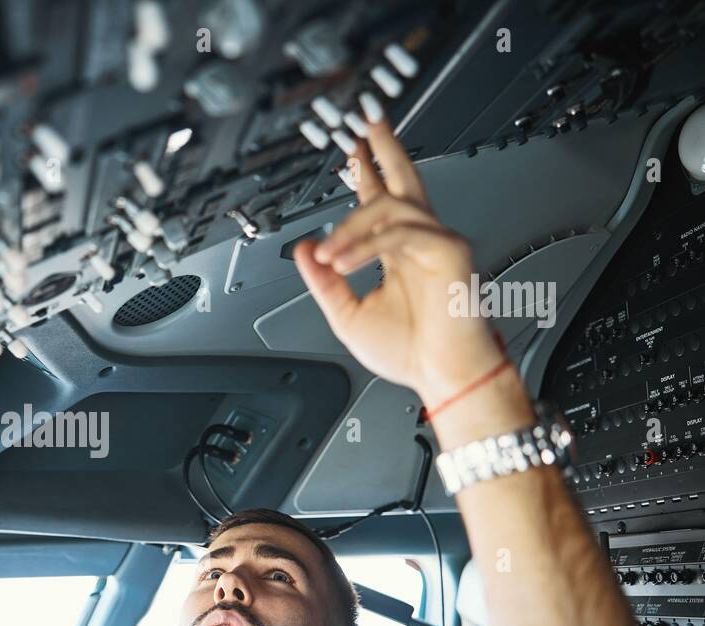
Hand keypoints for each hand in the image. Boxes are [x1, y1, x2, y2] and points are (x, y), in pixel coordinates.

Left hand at [292, 119, 502, 407]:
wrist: (444, 377)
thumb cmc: (411, 352)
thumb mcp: (347, 315)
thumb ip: (324, 282)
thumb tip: (302, 250)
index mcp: (398, 252)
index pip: (380, 200)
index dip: (364, 171)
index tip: (350, 149)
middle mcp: (419, 240)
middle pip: (402, 178)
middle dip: (383, 146)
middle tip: (363, 120)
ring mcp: (437, 242)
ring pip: (391, 208)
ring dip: (350, 228)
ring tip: (328, 254)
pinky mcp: (449, 251)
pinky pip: (401, 234)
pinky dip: (367, 246)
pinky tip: (344, 261)